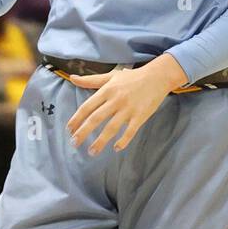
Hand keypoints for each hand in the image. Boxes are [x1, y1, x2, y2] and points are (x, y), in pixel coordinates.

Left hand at [67, 54, 187, 155]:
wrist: (158, 76)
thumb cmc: (132, 77)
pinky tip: (116, 148)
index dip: (77, 119)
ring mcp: (128, 108)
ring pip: (111, 128)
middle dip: (83, 132)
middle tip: (74, 143)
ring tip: (91, 152)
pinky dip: (123, 141)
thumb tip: (72, 78)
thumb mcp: (111, 76)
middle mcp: (116, 99)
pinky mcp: (140, 115)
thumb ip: (91, 80)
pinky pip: (130, 131)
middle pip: (96, 118)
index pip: (87, 106)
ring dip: (100, 142)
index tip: (69, 130)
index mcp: (107, 90)